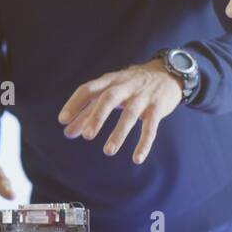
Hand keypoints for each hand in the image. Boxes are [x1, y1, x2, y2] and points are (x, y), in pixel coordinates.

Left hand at [58, 59, 182, 164]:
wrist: (169, 73)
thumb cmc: (130, 86)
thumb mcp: (109, 93)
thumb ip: (88, 112)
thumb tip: (67, 132)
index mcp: (109, 81)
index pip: (88, 89)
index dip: (75, 103)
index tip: (62, 120)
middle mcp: (125, 86)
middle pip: (109, 98)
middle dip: (97, 116)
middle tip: (87, 136)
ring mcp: (143, 97)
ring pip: (130, 115)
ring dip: (118, 133)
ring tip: (108, 151)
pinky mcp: (158, 108)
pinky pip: (151, 127)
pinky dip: (144, 143)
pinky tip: (137, 159)